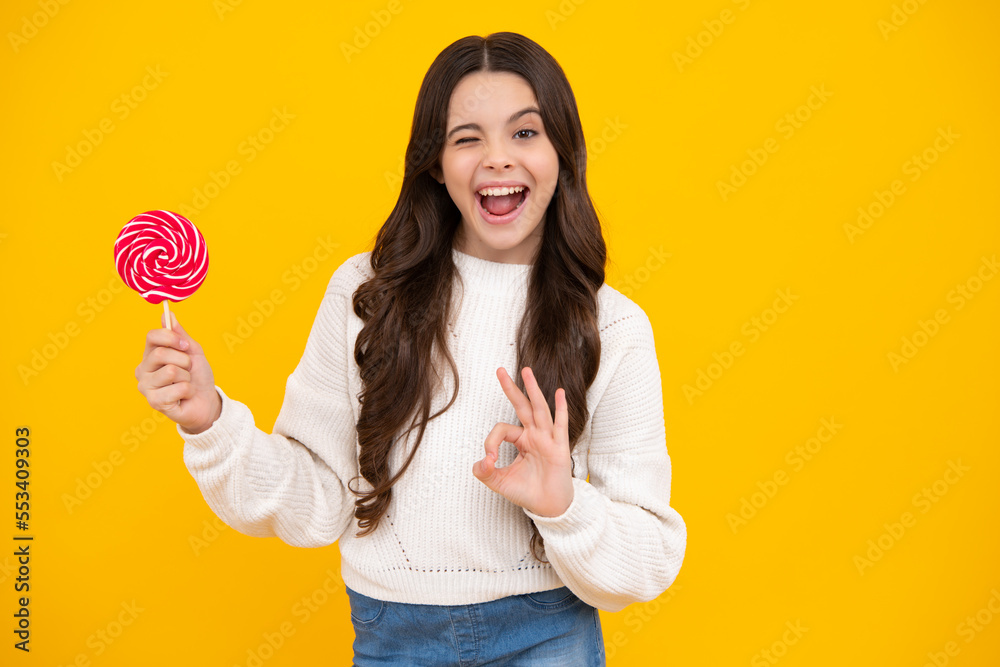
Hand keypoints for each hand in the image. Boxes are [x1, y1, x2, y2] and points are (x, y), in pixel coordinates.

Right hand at [135, 312, 221, 434]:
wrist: (206, 401)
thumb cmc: (198, 377)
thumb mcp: (192, 352)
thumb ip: (180, 335)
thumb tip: (167, 313)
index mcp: (150, 355)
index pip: (152, 336)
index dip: (171, 337)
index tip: (186, 346)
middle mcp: (143, 370)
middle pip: (161, 353)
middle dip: (184, 361)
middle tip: (188, 370)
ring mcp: (146, 387)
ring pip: (171, 371)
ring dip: (187, 377)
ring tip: (185, 384)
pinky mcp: (154, 402)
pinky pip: (178, 388)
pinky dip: (188, 390)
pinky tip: (184, 396)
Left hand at [472, 366, 573, 516]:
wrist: (548, 507)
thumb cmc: (528, 492)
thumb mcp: (500, 482)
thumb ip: (486, 472)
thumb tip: (480, 462)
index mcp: (521, 440)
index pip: (502, 429)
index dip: (491, 442)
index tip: (488, 460)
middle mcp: (535, 435)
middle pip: (522, 406)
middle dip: (511, 388)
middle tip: (499, 370)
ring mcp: (548, 439)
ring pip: (539, 410)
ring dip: (533, 390)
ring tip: (526, 371)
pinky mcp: (559, 448)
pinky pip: (560, 426)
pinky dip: (560, 409)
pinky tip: (559, 393)